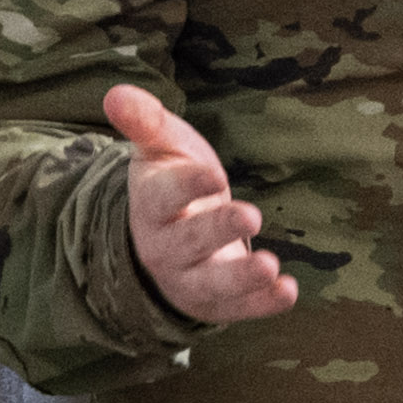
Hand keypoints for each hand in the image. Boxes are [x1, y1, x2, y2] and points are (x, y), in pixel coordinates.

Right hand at [109, 84, 299, 323]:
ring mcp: (189, 279)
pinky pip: (236, 308)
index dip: (187, 186)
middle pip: (188, 243)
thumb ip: (144, 121)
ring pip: (210, 284)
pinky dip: (261, 304)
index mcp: (150, 206)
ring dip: (240, 279)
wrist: (169, 236)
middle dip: (217, 231)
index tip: (214, 176)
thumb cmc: (172, 181)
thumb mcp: (160, 147)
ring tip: (269, 266)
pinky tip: (288, 292)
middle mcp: (164, 248)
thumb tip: (115, 94)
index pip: (163, 197)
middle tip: (250, 215)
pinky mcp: (215, 303)